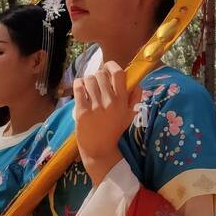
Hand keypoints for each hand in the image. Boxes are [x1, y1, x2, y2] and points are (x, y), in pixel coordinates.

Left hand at [72, 62, 142, 184]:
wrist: (100, 150)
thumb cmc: (114, 131)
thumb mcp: (129, 115)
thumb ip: (135, 98)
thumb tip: (137, 83)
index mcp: (122, 101)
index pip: (118, 73)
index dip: (111, 66)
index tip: (107, 68)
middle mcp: (110, 102)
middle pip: (101, 74)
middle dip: (97, 75)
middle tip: (96, 83)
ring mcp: (95, 107)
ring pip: (88, 79)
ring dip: (87, 80)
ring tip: (87, 87)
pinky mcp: (82, 111)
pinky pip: (78, 88)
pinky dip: (78, 85)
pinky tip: (79, 89)